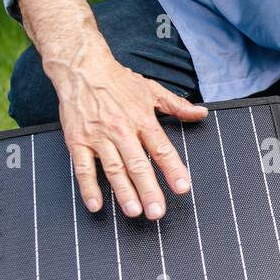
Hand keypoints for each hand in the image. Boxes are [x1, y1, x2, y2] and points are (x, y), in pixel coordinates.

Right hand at [18, 0, 207, 218]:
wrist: (81, 68)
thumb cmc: (118, 80)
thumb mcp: (151, 90)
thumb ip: (177, 106)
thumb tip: (201, 113)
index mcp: (142, 119)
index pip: (161, 148)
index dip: (173, 169)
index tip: (182, 188)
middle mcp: (121, 130)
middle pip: (138, 164)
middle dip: (149, 189)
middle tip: (157, 211)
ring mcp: (98, 137)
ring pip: (113, 169)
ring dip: (123, 192)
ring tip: (134, 211)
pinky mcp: (77, 141)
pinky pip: (83, 168)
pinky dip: (89, 187)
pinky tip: (97, 205)